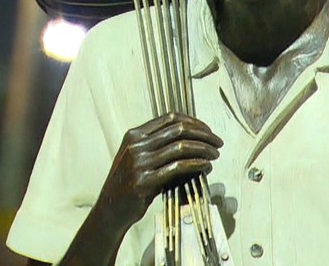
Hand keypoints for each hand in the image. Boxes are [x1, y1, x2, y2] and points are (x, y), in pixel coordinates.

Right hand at [94, 113, 222, 229]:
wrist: (110, 210)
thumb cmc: (128, 184)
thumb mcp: (138, 158)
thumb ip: (158, 147)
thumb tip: (193, 141)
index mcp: (134, 135)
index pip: (170, 118)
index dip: (194, 122)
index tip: (208, 131)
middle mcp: (136, 145)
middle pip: (179, 130)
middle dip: (204, 135)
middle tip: (218, 142)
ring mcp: (139, 163)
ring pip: (181, 147)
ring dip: (204, 150)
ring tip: (215, 155)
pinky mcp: (144, 181)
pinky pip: (178, 167)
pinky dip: (196, 164)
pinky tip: (206, 167)